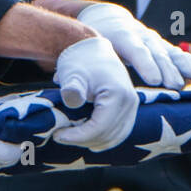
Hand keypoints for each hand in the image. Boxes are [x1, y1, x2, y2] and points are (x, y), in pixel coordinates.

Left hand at [51, 36, 138, 150]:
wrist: (90, 49)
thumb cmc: (79, 61)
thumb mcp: (72, 73)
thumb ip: (72, 88)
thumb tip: (73, 99)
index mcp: (118, 94)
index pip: (99, 128)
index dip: (78, 136)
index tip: (58, 135)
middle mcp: (130, 101)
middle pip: (108, 135)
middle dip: (83, 140)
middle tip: (60, 136)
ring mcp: (132, 106)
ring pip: (115, 137)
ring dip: (92, 141)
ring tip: (72, 136)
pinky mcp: (129, 109)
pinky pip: (119, 132)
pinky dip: (103, 138)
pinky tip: (86, 138)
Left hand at [77, 2, 190, 87]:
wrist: (107, 20)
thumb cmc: (91, 43)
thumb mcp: (83, 51)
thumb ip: (77, 70)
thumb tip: (66, 89)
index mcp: (119, 36)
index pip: (133, 50)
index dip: (144, 64)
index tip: (154, 80)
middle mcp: (140, 36)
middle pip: (155, 52)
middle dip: (167, 69)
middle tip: (176, 85)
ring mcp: (153, 41)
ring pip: (170, 52)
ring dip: (184, 65)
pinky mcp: (161, 48)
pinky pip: (178, 55)